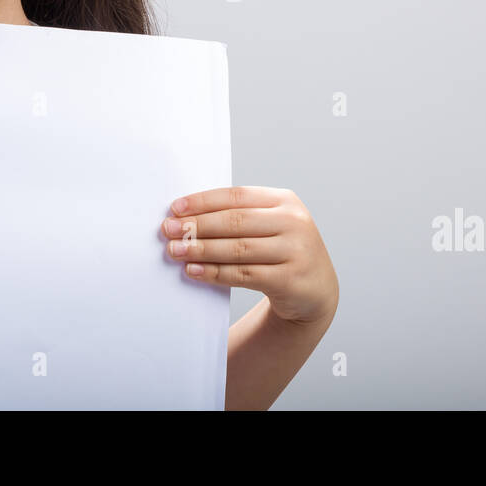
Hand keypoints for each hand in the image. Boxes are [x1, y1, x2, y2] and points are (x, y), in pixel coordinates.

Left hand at [160, 186, 337, 325]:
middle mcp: (293, 222)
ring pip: (238, 249)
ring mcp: (295, 251)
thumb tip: (187, 216)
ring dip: (201, 249)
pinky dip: (214, 273)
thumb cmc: (282, 251)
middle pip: (236, 221)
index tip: (176, 208)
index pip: (238, 196)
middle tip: (168, 230)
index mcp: (285, 200)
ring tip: (175, 250)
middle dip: (197, 225)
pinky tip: (194, 270)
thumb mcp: (271, 225)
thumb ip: (239, 216)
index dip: (204, 201)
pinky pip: (243, 275)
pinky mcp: (290, 279)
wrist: (317, 289)